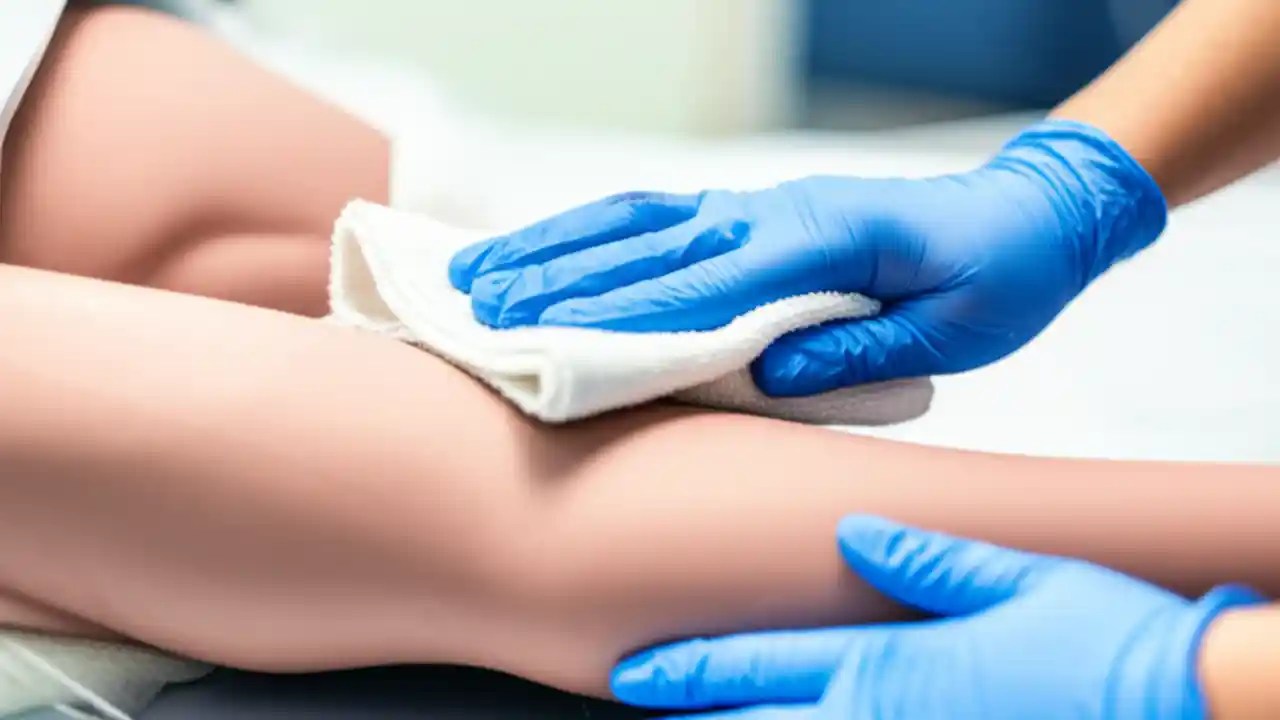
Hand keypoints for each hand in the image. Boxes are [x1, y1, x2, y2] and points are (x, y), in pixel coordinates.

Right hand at [449, 120, 1165, 395]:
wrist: (1025, 215)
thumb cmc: (997, 275)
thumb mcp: (956, 327)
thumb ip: (861, 353)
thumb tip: (768, 373)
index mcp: (825, 240)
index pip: (708, 287)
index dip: (626, 317)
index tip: (551, 342)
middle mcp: (773, 212)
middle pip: (649, 247)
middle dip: (559, 281)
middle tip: (478, 310)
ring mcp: (756, 206)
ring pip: (637, 222)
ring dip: (554, 248)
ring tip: (478, 275)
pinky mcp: (750, 213)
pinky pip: (657, 218)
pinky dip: (590, 235)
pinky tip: (541, 252)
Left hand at [609, 516, 1260, 719]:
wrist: (1172, 701)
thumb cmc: (1099, 642)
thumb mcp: (1011, 583)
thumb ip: (924, 560)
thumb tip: (856, 533)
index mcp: (886, 662)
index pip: (759, 667)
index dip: (689, 670)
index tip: (634, 671)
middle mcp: (879, 714)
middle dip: (691, 713)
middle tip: (635, 699)